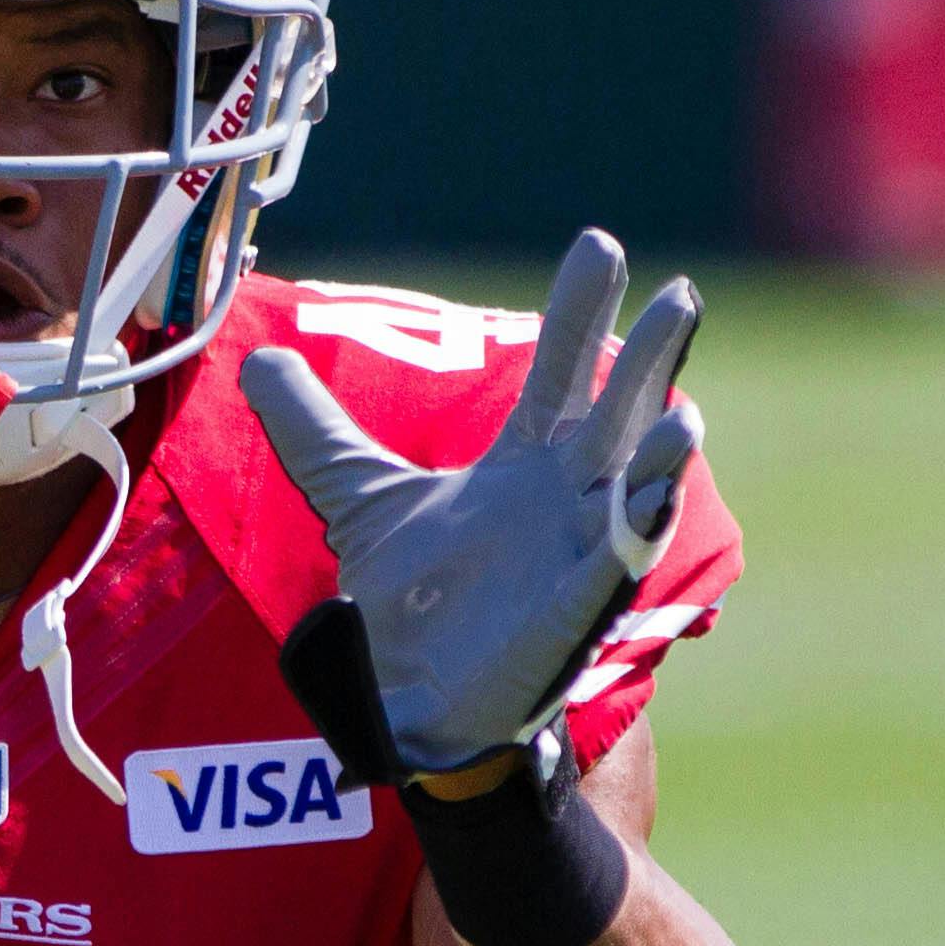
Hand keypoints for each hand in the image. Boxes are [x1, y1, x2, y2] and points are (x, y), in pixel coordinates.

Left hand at [242, 230, 700, 781]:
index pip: (560, 375)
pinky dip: (633, 534)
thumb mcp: (355, 498)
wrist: (404, 699)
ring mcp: (577, 556)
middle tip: (679, 292)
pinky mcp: (570, 614)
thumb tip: (258, 363)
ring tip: (686, 412)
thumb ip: (314, 432)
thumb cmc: (408, 603)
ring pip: (635, 491)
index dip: (579, 314)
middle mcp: (565, 500)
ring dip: (663, 453)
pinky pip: (614, 569)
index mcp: (526, 465)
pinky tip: (650, 497)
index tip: (602, 246)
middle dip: (650, 360)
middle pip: (615, 416)